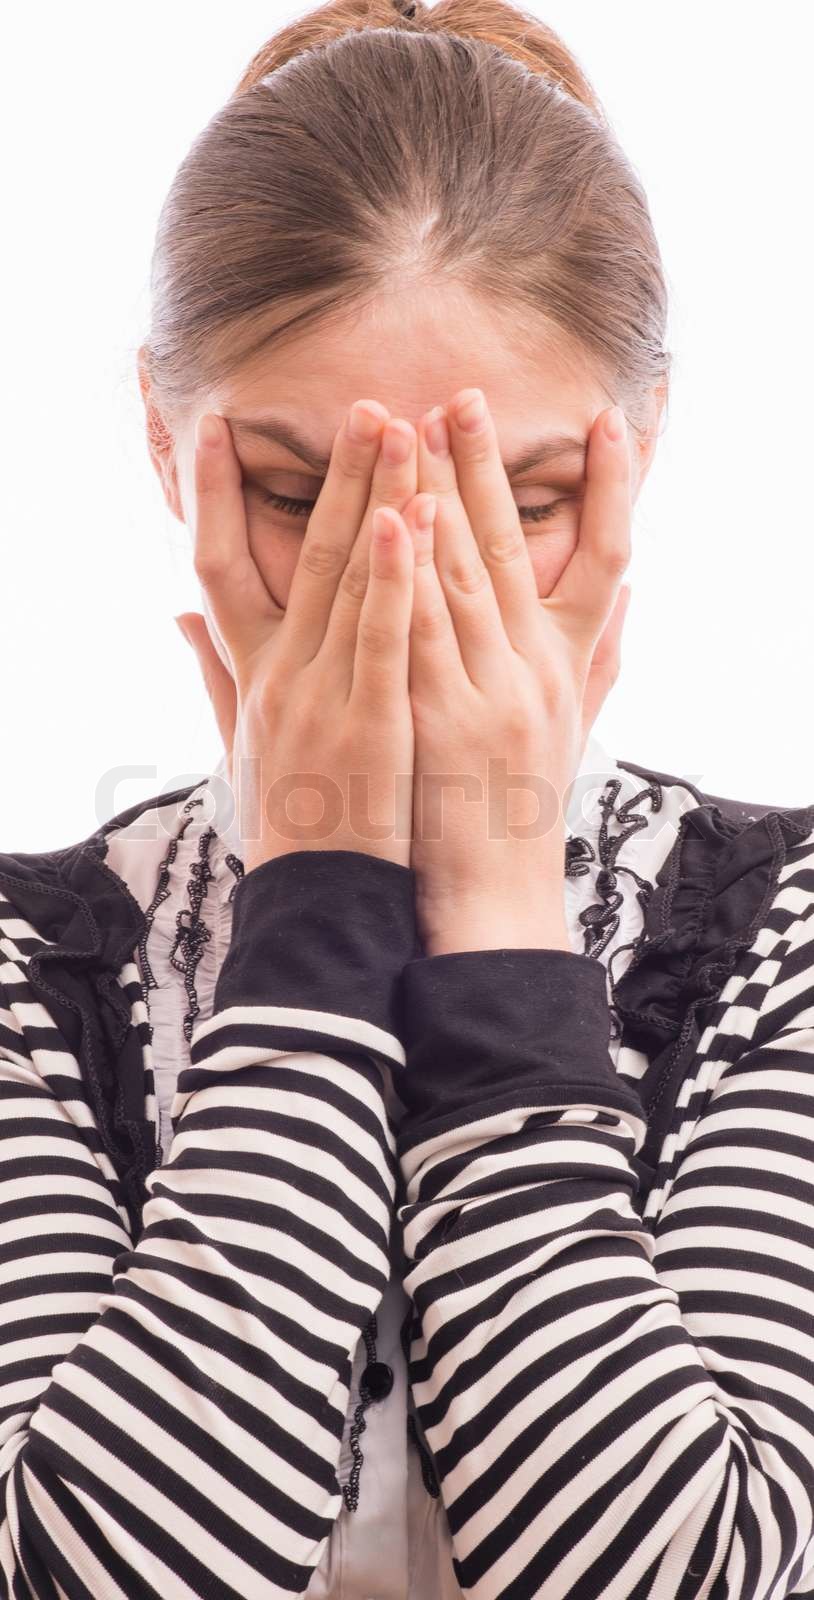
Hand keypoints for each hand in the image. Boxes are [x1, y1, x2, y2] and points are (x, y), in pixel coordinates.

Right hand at [177, 404, 428, 874]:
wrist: (318, 898)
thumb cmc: (290, 818)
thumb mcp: (241, 741)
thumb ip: (214, 670)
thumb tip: (177, 614)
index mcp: (252, 673)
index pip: (217, 564)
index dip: (213, 494)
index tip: (219, 427)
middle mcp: (280, 674)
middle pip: (303, 554)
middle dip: (336, 474)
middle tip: (366, 403)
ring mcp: (322, 696)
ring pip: (347, 581)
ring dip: (374, 499)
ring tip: (400, 429)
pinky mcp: (369, 724)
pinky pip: (381, 637)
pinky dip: (393, 576)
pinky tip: (410, 520)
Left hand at [400, 390, 632, 955]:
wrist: (497, 895)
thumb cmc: (523, 813)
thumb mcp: (574, 730)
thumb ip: (604, 658)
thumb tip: (633, 594)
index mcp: (563, 667)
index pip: (599, 559)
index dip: (607, 488)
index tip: (604, 421)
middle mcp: (536, 672)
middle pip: (512, 551)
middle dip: (487, 467)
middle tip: (465, 393)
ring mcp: (491, 695)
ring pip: (464, 578)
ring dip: (438, 497)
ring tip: (416, 425)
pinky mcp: (442, 721)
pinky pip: (421, 633)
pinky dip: (408, 572)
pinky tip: (396, 517)